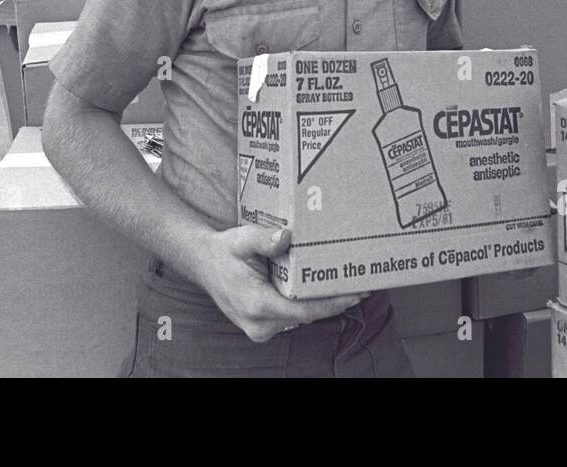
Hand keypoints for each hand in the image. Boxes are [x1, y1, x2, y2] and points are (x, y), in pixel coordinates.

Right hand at [194, 225, 366, 342]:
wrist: (204, 264)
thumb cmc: (225, 251)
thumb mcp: (241, 238)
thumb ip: (263, 239)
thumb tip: (285, 237)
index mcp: (256, 304)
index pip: (304, 310)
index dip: (333, 303)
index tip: (356, 293)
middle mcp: (260, 323)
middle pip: (308, 316)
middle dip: (335, 301)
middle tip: (362, 285)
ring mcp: (261, 329)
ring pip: (302, 318)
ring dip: (324, 303)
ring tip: (348, 284)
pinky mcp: (264, 327)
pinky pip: (294, 317)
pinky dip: (309, 305)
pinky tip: (323, 289)